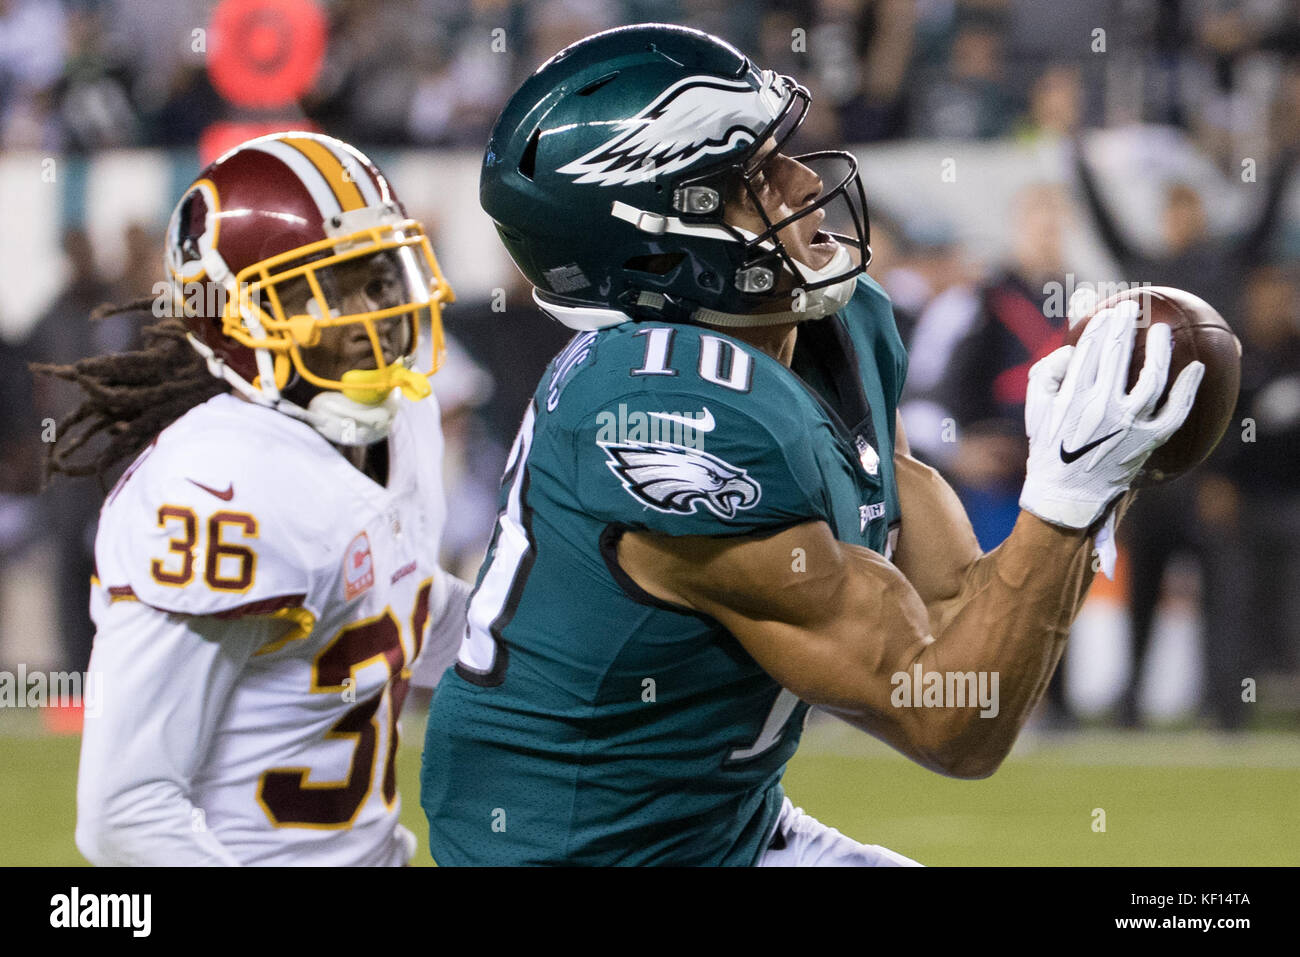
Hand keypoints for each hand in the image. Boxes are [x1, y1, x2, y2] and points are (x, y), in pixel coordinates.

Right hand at [1019, 300, 1204, 528]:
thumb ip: (1047, 373)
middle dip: (1126, 325)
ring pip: (1151, 378)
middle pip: (1117, 355)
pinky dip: (1187, 389)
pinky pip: (1174, 412)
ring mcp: (1128, 425)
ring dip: (1160, 350)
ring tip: (1163, 332)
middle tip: (1133, 309)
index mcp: (1071, 396)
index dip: (1103, 325)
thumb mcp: (1034, 408)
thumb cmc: (1050, 446)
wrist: (1066, 492)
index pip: (1090, 349)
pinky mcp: (1148, 441)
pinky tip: (1195, 368)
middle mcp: (1101, 407)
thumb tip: (1073, 351)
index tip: (1111, 312)